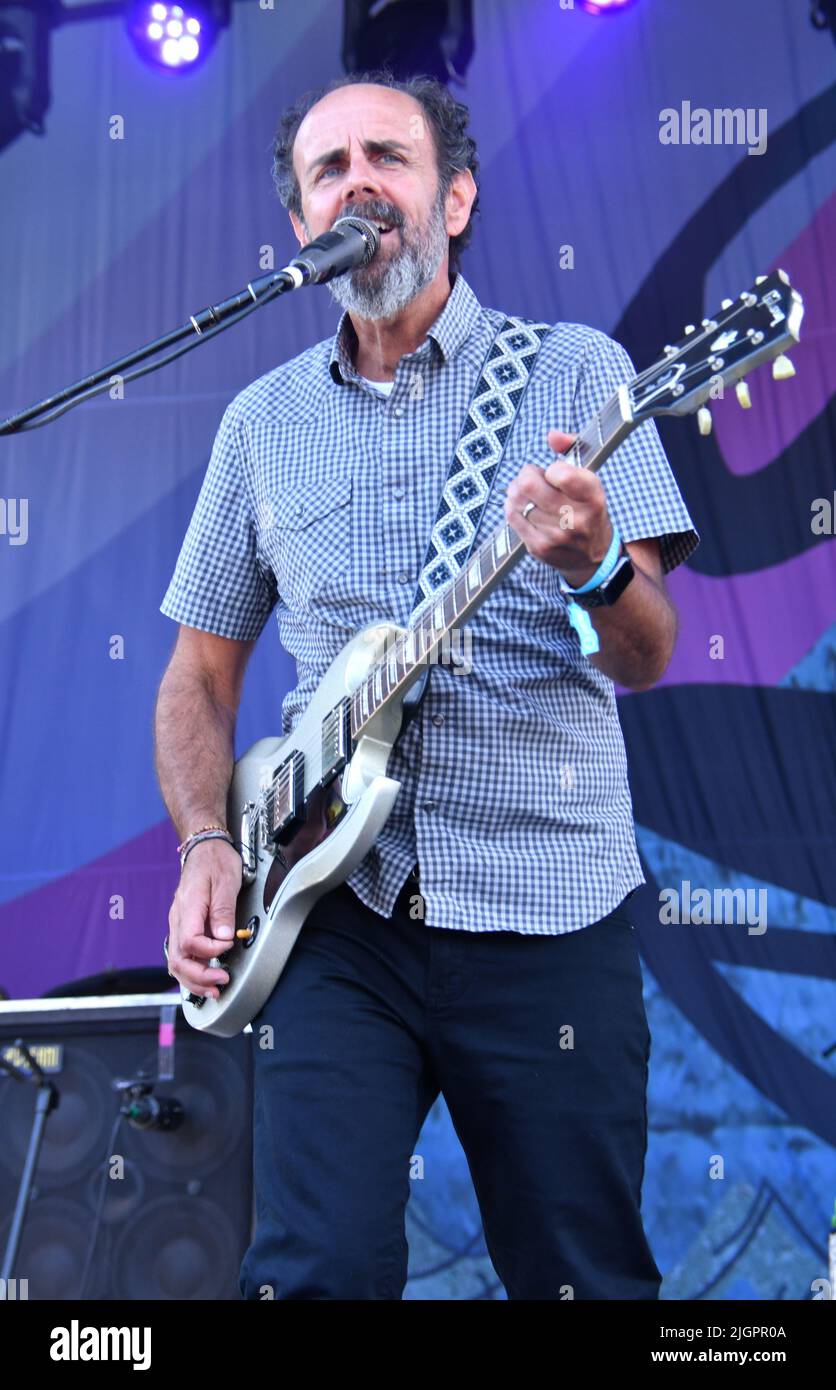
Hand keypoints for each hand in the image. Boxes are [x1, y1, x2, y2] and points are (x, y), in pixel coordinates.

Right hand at [166, 838, 242, 999]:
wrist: (205, 849)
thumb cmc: (216, 862)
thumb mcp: (225, 881)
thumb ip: (223, 909)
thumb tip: (223, 936)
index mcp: (188, 907)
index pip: (190, 941)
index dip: (209, 950)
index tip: (228, 945)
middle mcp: (179, 919)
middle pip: (178, 958)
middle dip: (199, 977)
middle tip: (221, 983)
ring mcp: (179, 924)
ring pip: (176, 962)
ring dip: (194, 980)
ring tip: (214, 990)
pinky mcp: (184, 928)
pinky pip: (182, 955)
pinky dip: (192, 972)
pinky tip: (204, 980)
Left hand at [504, 429, 613, 587]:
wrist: (593, 557)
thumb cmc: (587, 510)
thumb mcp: (588, 479)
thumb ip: (571, 449)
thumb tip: (552, 435)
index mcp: (593, 497)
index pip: (560, 473)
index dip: (551, 469)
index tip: (555, 475)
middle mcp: (576, 519)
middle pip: (529, 485)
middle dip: (526, 476)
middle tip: (533, 480)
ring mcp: (557, 536)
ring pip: (517, 500)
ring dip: (517, 492)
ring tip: (529, 495)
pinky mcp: (539, 547)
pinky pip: (512, 517)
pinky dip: (512, 507)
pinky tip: (523, 507)